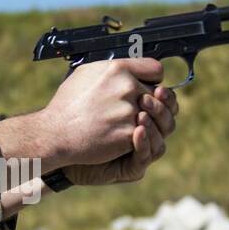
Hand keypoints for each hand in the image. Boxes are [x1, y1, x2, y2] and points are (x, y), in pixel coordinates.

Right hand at [39, 58, 163, 167]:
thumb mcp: (85, 73)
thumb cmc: (67, 105)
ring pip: (150, 116)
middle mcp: (126, 87)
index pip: (156, 69)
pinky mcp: (129, 134)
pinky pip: (143, 134)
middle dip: (142, 102)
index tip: (147, 86)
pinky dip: (131, 136)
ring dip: (138, 120)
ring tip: (117, 123)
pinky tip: (114, 135)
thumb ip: (112, 67)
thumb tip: (127, 66)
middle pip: (154, 94)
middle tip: (122, 110)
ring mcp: (129, 111)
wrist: (55, 133)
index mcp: (117, 69)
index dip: (152, 79)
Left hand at [64, 84, 178, 185]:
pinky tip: (137, 132)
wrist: (60, 143)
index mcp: (140, 112)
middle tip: (146, 98)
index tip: (158, 85)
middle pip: (168, 120)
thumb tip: (132, 62)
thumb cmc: (76, 114)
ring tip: (141, 115)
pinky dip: (144, 143)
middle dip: (162, 108)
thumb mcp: (95, 87)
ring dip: (154, 125)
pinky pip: (146, 156)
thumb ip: (115, 77)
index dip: (166, 96)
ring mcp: (140, 150)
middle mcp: (145, 133)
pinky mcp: (133, 167)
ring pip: (162, 139)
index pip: (166, 103)